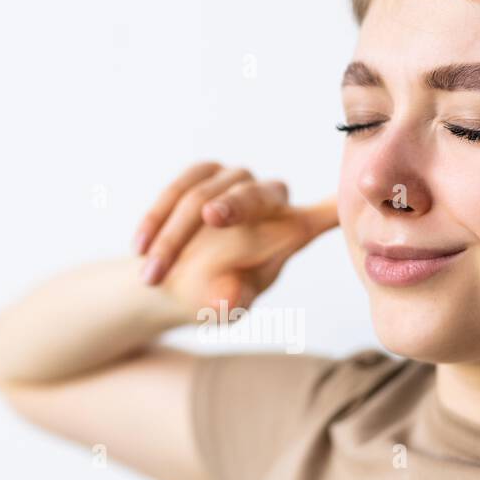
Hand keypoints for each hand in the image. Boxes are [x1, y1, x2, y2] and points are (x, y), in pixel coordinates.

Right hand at [131, 161, 337, 316]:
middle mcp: (268, 200)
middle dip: (236, 203)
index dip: (331, 209)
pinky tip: (139, 250)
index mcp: (289, 232)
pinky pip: (178, 188)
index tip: (339, 203)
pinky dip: (156, 219)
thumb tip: (227, 298)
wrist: (171, 283)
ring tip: (153, 277)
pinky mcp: (202, 174)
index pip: (319, 218)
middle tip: (212, 218)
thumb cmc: (210, 295)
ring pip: (207, 194)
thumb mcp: (224, 305)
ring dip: (175, 235)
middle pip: (260, 192)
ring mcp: (235, 181)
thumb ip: (232, 297)